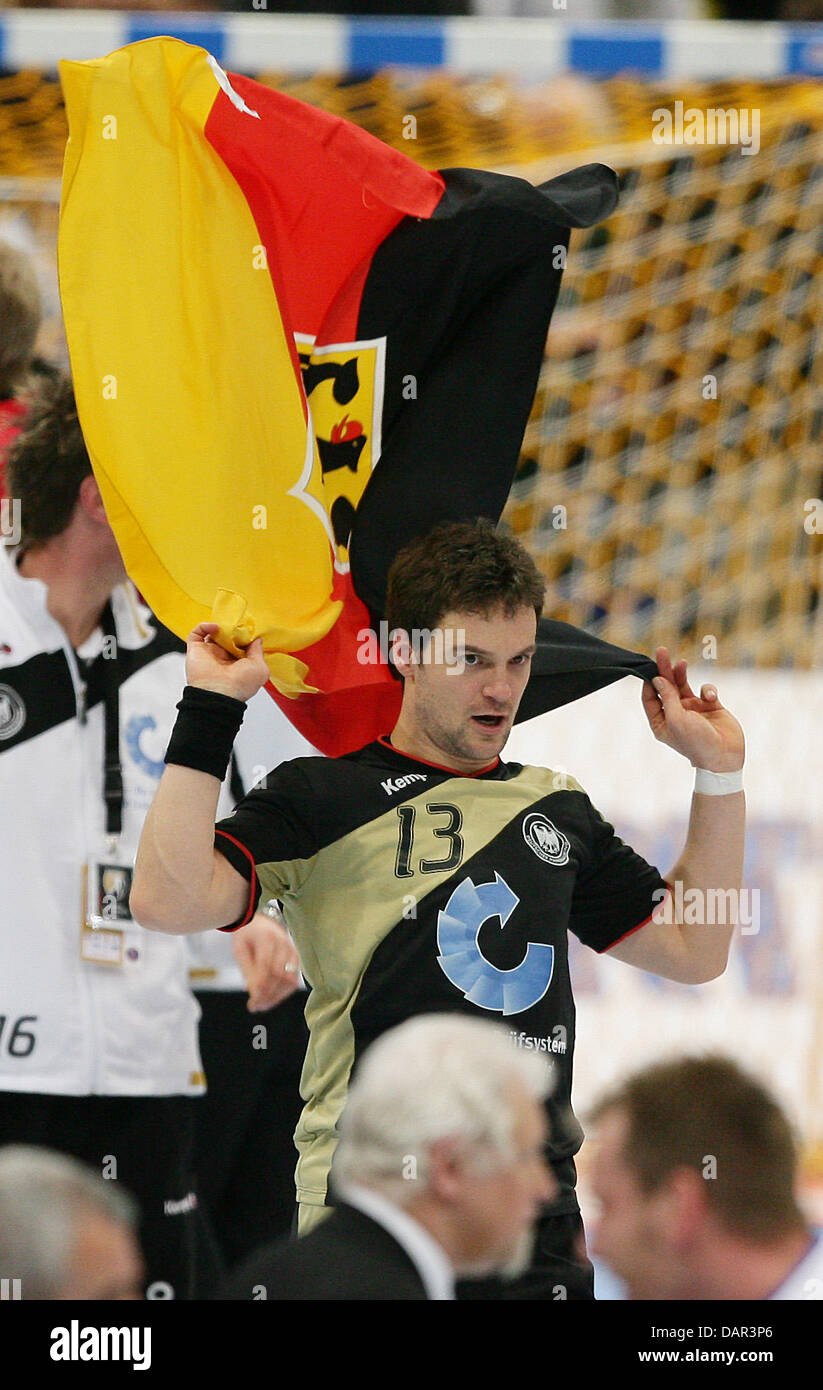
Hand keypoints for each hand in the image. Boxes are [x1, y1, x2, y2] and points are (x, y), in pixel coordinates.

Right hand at [185, 623, 269, 702]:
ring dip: (220, 627)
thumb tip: (257, 640)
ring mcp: (209, 654)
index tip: (250, 629)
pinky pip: (196, 633)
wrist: (218, 693)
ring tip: (227, 626)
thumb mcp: (259, 668)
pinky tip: (215, 628)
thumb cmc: (240, 685)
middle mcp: (223, 659)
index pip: (241, 646)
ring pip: (212, 634)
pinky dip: (204, 626)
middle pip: (227, 638)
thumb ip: (258, 652)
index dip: (245, 637)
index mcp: (237, 664)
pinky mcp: (196, 650)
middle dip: (233, 629)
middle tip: (239, 624)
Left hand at [231, 910, 301, 1012]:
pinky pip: (294, 979)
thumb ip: (247, 970)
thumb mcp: (240, 949)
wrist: (261, 921)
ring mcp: (292, 951)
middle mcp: (283, 944)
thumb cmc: (247, 935)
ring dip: (277, 997)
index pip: (266, 967)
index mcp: (267, 938)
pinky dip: (284, 992)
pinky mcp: (296, 958)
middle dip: (267, 995)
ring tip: (263, 1006)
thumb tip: (252, 992)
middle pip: (279, 975)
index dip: (260, 987)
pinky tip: (272, 998)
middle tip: (255, 1007)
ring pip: (289, 980)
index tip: (252, 1002)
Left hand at [641, 647, 744, 771]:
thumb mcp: (676, 718)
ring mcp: (693, 710)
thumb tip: (657, 679)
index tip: (649, 666)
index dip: (649, 681)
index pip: (649, 697)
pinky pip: (705, 691)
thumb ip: (667, 697)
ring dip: (681, 674)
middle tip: (661, 651)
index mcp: (661, 721)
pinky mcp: (711, 707)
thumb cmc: (696, 742)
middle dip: (664, 669)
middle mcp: (675, 714)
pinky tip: (711, 697)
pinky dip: (708, 690)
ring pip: (684, 686)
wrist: (725, 756)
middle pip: (666, 687)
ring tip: (681, 663)